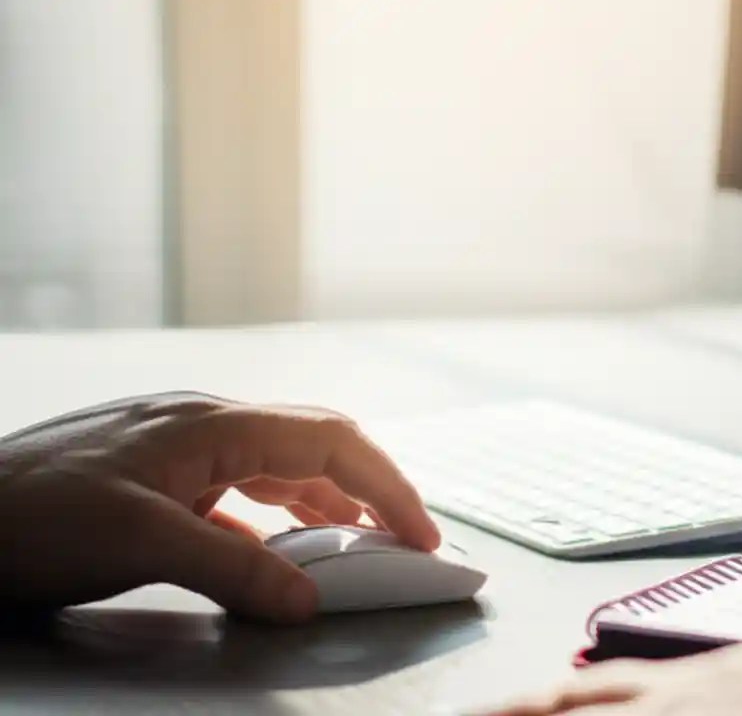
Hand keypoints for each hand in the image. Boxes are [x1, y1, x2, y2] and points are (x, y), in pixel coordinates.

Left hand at [0, 391, 438, 622]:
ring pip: (279, 468)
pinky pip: (240, 492)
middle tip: (406, 540)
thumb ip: (234, 568)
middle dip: (370, 489)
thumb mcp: (141, 542)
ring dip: (326, 506)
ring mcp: (180, 448)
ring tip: (357, 547)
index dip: (388, 485)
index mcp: (213, 423)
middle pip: (315, 445)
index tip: (421, 535)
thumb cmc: (31, 515)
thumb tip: (306, 600)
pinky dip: (275, 522)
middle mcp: (204, 425)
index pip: (331, 440)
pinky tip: (276, 553)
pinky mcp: (158, 477)